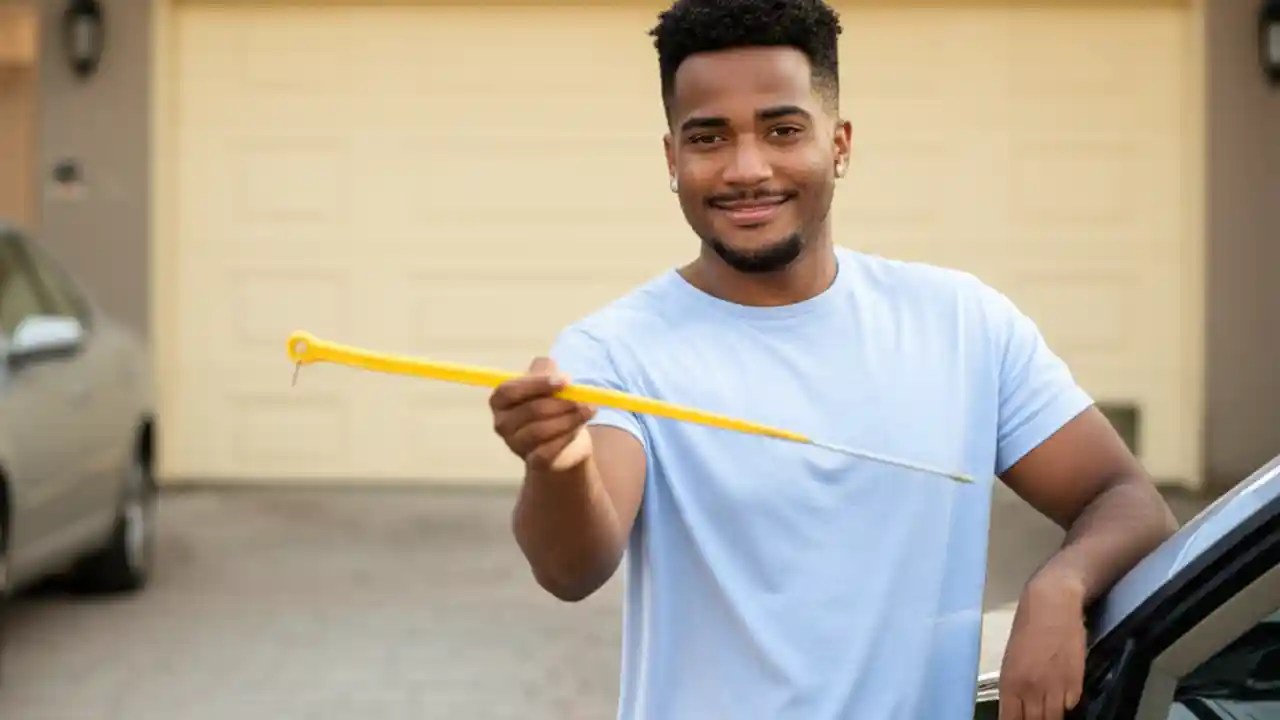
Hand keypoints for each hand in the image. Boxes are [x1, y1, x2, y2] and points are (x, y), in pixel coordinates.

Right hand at [489, 357, 595, 472]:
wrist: (565, 439)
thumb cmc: (552, 403)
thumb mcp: (549, 379)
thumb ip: (548, 369)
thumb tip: (560, 377)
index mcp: (500, 400)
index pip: (510, 391)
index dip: (537, 384)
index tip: (566, 381)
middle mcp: (502, 423)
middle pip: (531, 411)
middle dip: (561, 403)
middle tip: (584, 399)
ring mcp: (515, 445)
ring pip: (540, 431)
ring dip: (568, 419)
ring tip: (587, 411)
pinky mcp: (532, 462)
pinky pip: (548, 451)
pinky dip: (567, 437)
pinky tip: (578, 429)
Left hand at [998, 571, 1087, 719]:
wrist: (1052, 605)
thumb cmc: (1027, 628)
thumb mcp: (1012, 660)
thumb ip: (1015, 687)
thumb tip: (1017, 708)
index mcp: (1010, 683)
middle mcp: (1031, 690)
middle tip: (1036, 716)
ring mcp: (1055, 689)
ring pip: (1054, 719)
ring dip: (1051, 717)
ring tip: (1049, 710)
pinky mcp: (1076, 684)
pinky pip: (1070, 706)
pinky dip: (1066, 705)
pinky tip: (1063, 699)